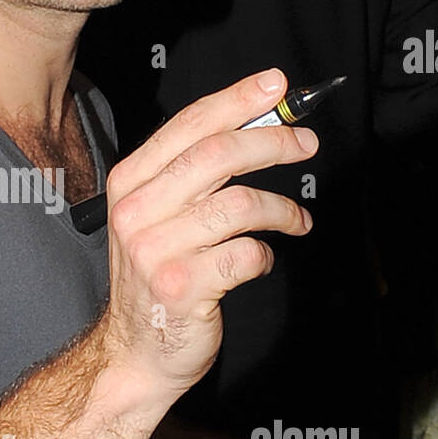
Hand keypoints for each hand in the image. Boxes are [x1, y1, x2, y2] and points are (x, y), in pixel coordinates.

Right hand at [101, 70, 315, 401]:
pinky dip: (267, 253)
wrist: (136, 351)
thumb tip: (255, 122)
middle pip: (217, 155)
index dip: (238, 101)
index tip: (277, 87)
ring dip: (282, 208)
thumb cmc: (158, 277)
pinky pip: (247, 253)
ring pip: (239, 204)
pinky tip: (264, 258)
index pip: (189, 126)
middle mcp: (137, 212)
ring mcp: (157, 251)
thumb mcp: (157, 216)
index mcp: (130, 183)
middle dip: (272, 142)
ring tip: (297, 218)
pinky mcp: (184, 286)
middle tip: (307, 143)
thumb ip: (192, 174)